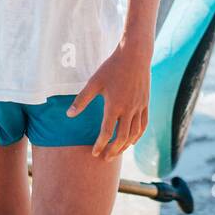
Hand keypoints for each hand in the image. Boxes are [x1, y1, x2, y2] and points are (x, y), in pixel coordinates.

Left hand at [67, 42, 150, 159]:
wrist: (135, 55)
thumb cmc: (112, 67)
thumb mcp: (94, 82)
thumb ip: (82, 100)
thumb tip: (69, 115)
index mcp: (114, 105)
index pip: (107, 132)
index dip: (100, 145)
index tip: (94, 153)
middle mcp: (128, 109)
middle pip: (122, 138)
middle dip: (113, 151)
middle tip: (105, 159)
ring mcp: (139, 107)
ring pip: (134, 134)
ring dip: (125, 146)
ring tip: (117, 152)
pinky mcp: (145, 103)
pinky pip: (143, 125)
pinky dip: (137, 136)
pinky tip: (132, 140)